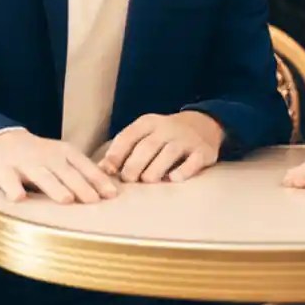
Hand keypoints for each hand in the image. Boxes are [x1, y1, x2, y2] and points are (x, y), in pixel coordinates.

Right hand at [0, 128, 117, 203]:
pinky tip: (19, 198)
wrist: (5, 141)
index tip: (112, 195)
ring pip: (42, 176)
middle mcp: (48, 157)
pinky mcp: (3, 171)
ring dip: (55, 188)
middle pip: (67, 173)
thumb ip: (83, 172)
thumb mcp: (64, 158)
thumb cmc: (43, 157)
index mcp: (65, 153)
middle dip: (81, 186)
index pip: (85, 167)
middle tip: (94, 201)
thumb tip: (111, 192)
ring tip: (66, 200)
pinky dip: (13, 188)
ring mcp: (25, 163)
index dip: (98, 180)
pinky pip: (9, 180)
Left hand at [98, 111, 223, 183]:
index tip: (108, 171)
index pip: (128, 136)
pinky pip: (193, 161)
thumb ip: (124, 150)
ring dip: (155, 169)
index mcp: (148, 123)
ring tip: (147, 181)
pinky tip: (173, 179)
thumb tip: (101, 169)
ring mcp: (186, 139)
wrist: (203, 125)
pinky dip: (184, 170)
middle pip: (147, 146)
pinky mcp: (203, 151)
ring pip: (169, 152)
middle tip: (128, 179)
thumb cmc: (164, 136)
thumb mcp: (144, 134)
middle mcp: (167, 128)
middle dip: (134, 165)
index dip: (116, 154)